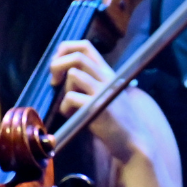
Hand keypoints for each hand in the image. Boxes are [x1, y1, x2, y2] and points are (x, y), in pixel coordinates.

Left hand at [51, 39, 160, 164]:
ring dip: (64, 90)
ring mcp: (103, 91)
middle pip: (77, 56)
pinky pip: (71, 98)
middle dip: (57, 65)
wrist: (133, 140)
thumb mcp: (105, 93)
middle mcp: (107, 77)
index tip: (58, 64)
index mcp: (107, 72)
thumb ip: (89, 80)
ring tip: (70, 106)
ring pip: (74, 74)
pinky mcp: (97, 106)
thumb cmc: (114, 119)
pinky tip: (72, 117)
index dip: (65, 50)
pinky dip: (65, 108)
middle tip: (54, 82)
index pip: (85, 46)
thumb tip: (61, 71)